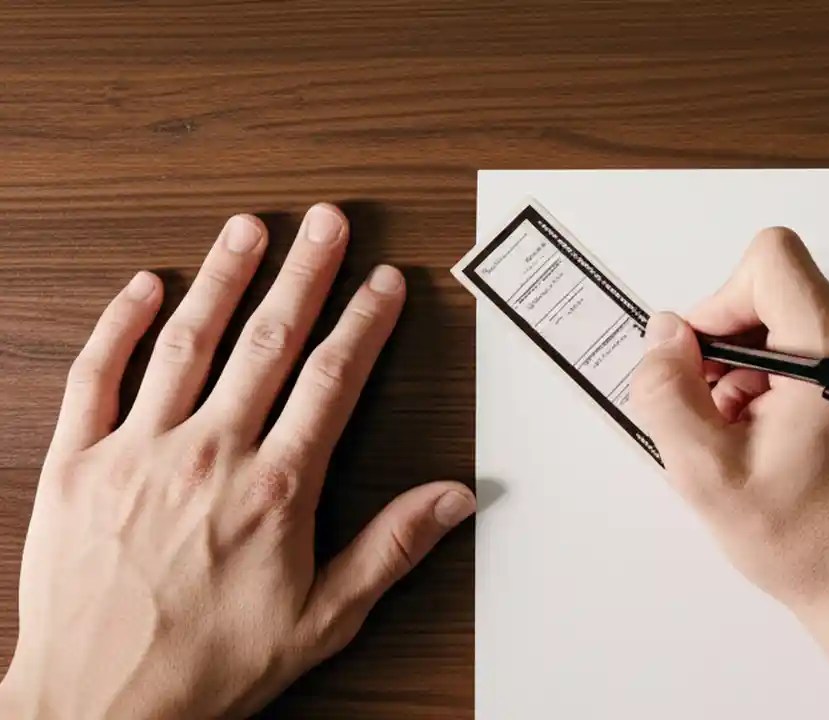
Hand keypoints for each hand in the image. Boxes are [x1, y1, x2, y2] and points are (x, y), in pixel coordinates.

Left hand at [0, 204, 475, 718]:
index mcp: (275, 490)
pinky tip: (146, 287)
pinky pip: (97, 377)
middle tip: (327, 222)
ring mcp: (137, 453)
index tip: (383, 283)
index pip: (332, 380)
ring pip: (187, 343)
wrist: (97, 708)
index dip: (364, 323)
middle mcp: (210, 456)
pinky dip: (120, 325)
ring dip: (223, 278)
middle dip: (305, 274)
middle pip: (268, 342)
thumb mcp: (324, 621)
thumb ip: (391, 549)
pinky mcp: (77, 464)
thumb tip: (453, 497)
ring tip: (249, 228)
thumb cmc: (210, 668)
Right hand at [631, 228, 828, 718]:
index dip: (719, 302)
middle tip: (721, 412)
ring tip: (751, 438)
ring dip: (758, 371)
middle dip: (733, 346)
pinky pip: (826, 354)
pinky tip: (779, 443)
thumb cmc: (814, 545)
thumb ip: (668, 392)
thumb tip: (663, 336)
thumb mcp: (707, 474)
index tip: (704, 357)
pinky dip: (789, 386)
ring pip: (800, 324)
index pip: (770, 260)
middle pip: (782, 291)